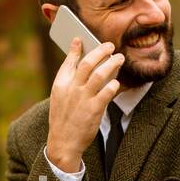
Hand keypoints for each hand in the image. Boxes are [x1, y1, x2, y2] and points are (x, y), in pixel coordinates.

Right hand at [46, 36, 125, 171]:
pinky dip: (113, 85)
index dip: (76, 48)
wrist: (63, 143)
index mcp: (61, 84)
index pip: (69, 61)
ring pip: (100, 74)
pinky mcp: (94, 110)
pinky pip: (107, 92)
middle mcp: (71, 89)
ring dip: (112, 64)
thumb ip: (68, 80)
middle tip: (110, 46)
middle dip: (101, 51)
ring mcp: (83, 99)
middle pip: (88, 63)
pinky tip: (117, 82)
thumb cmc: (63, 118)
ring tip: (119, 58)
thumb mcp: (59, 97)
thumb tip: (76, 63)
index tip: (82, 38)